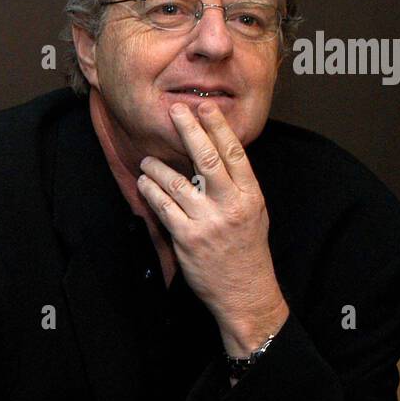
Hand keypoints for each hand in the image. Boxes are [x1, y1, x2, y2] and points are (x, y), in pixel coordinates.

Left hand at [135, 101, 287, 354]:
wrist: (246, 293)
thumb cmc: (248, 251)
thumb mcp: (255, 213)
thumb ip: (238, 186)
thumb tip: (219, 156)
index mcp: (251, 195)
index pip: (234, 153)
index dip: (218, 127)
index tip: (205, 107)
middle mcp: (231, 205)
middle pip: (207, 159)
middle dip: (189, 132)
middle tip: (174, 112)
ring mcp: (208, 222)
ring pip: (178, 183)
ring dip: (158, 167)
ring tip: (147, 160)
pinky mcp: (188, 238)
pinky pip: (164, 208)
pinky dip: (151, 192)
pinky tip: (144, 183)